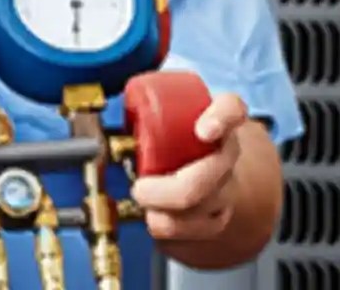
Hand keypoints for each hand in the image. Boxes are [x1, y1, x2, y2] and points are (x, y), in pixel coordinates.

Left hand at [131, 93, 246, 241]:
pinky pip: (189, 233)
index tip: (202, 129)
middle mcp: (225, 156)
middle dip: (166, 191)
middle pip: (205, 178)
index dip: (221, 119)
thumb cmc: (178, 140)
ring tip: (144, 201)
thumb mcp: (165, 116)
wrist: (205, 173)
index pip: (231, 109)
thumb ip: (142, 108)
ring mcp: (224, 190)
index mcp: (215, 122)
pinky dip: (163, 227)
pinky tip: (152, 217)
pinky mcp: (215, 220)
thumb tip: (108, 110)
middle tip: (140, 188)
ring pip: (197, 211)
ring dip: (160, 213)